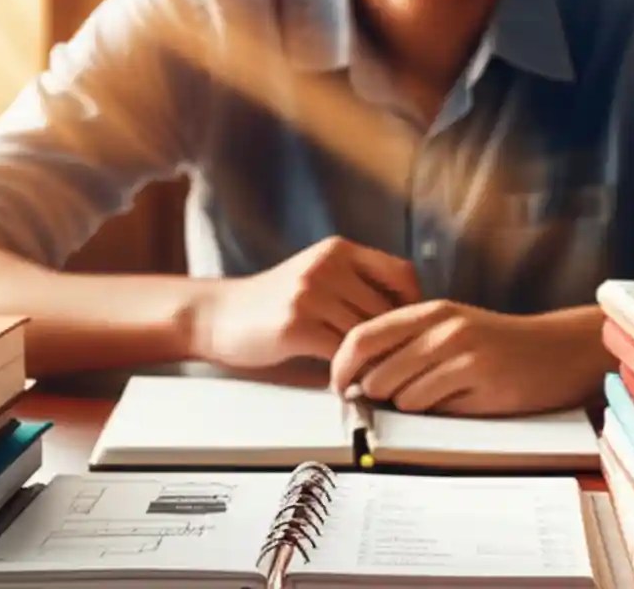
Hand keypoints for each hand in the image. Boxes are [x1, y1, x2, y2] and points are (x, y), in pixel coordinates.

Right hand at [194, 237, 420, 369]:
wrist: (218, 314)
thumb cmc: (273, 302)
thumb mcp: (317, 274)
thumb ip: (356, 284)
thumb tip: (408, 315)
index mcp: (339, 250)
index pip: (402, 273)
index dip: (414, 306)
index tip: (410, 331)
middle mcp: (328, 265)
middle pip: (387, 309)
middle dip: (394, 341)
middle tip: (398, 366)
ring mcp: (311, 293)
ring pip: (366, 334)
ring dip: (373, 361)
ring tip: (375, 379)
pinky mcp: (296, 325)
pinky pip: (341, 353)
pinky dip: (349, 372)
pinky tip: (347, 383)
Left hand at [329, 301, 609, 415]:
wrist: (556, 350)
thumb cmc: (497, 343)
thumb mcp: (449, 327)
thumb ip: (406, 342)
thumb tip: (356, 374)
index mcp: (428, 311)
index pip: (362, 336)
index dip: (340, 366)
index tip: (339, 385)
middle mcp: (442, 328)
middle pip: (376, 371)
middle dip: (371, 393)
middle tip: (382, 401)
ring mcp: (461, 354)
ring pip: (400, 395)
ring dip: (404, 406)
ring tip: (431, 397)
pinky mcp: (479, 381)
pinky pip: (431, 408)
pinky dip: (432, 413)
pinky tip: (455, 402)